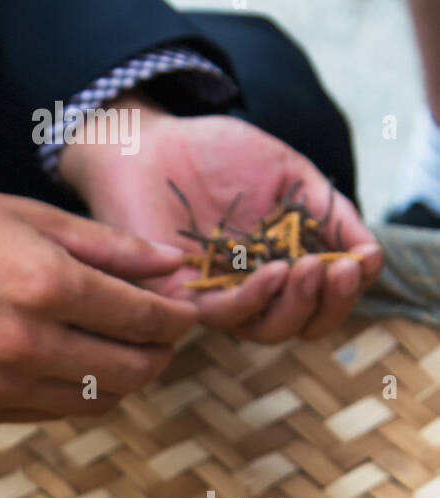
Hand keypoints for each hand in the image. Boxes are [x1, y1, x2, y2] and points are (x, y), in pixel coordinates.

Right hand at [0, 179, 196, 421]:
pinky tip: (72, 363)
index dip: (177, 318)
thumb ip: (108, 248)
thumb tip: (171, 267)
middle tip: (162, 336)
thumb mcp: (29, 216)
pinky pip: (53, 411)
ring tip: (121, 350)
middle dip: (159, 355)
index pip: (142, 318)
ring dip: (123, 381)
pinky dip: (78, 393)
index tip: (185, 311)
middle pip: (130, 371)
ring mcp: (1, 386)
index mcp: (46, 287)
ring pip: (96, 402)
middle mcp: (28, 346)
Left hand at [60, 97, 382, 343]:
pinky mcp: (179, 299)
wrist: (150, 145)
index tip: (365, 259)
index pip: (321, 299)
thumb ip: (328, 213)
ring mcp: (215, 298)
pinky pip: (220, 315)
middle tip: (341, 271)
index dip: (348, 290)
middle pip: (298, 325)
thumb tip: (369, 253)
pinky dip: (253, 298)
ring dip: (297, 303)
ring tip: (310, 269)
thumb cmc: (217, 157)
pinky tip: (274, 272)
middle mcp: (249, 291)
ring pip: (264, 329)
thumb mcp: (290, 176)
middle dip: (329, 303)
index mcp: (280, 266)